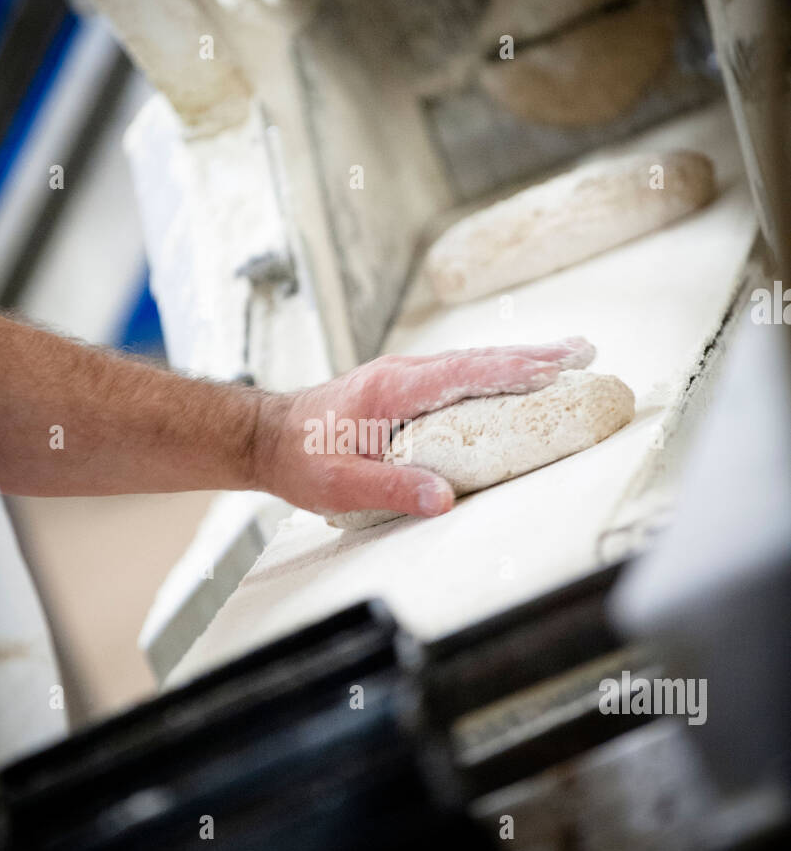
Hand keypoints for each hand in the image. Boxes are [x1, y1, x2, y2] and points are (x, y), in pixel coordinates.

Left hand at [254, 337, 594, 518]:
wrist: (267, 436)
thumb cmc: (299, 458)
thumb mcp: (338, 484)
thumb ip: (390, 490)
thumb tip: (443, 500)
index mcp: (390, 388)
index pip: (462, 373)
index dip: (510, 369)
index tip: (553, 367)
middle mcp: (402, 372)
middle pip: (477, 359)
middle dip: (533, 355)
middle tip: (583, 351)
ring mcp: (404, 376)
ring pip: (471, 362)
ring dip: (519, 358)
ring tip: (566, 357)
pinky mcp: (404, 387)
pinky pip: (459, 374)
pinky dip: (494, 370)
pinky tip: (516, 375)